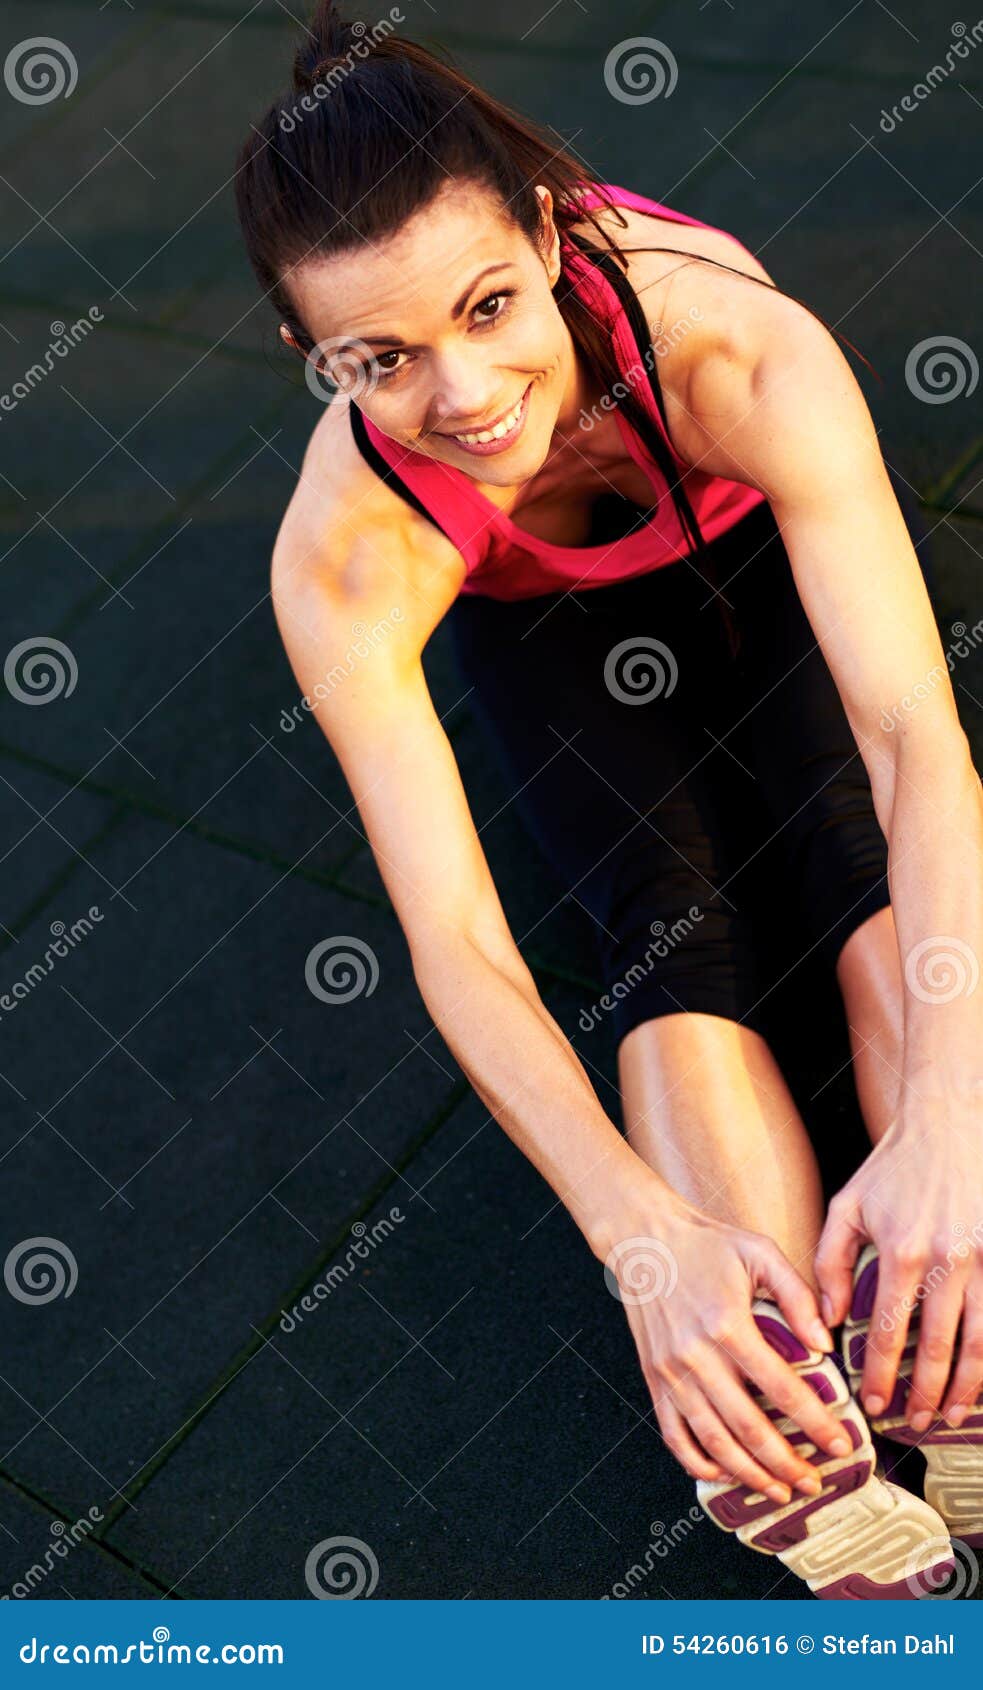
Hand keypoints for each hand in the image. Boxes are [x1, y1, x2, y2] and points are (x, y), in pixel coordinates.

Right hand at [607, 1196, 851, 1502]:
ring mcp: (670, 1373)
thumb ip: (797, 1294)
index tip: (840, 1444)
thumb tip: (824, 1342)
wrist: (643, 1240)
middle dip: (785, 1463)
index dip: (815, 1423)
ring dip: (748, 1474)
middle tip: (813, 1482)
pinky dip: (697, 1461)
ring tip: (778, 1491)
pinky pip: (674, 1434)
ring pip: (713, 1441)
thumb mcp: (759, 1251)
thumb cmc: (705, 1243)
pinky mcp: (653, 1379)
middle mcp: (696, 1356)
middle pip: (748, 1428)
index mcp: (727, 1324)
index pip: (782, 1389)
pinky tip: (723, 1472)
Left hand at [814, 1107, 982, 1428]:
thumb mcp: (848, 1205)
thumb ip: (831, 1261)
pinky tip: (979, 1378)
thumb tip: (830, 1319)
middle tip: (914, 1423)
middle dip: (926, 1394)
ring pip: (981, 1341)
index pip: (891, 1331)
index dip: (883, 1375)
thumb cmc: (894, 1166)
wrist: (950, 1123)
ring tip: (950, 1413)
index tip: (875, 1404)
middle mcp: (948, 1260)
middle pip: (940, 1348)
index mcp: (903, 1250)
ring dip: (966, 1386)